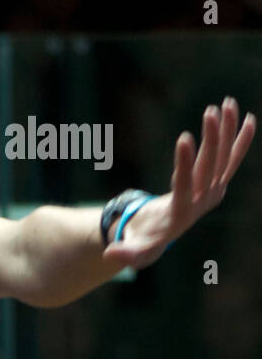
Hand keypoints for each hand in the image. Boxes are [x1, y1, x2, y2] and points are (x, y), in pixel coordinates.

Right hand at [103, 95, 254, 269]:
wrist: (161, 237)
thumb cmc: (144, 242)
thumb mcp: (134, 251)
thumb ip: (126, 254)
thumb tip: (110, 255)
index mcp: (182, 213)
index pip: (186, 185)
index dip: (185, 163)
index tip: (184, 137)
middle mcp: (204, 200)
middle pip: (211, 167)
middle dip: (213, 139)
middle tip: (211, 111)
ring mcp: (213, 190)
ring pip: (224, 158)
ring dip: (228, 131)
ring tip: (229, 103)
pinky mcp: (216, 181)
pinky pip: (232, 159)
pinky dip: (240, 140)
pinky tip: (247, 118)